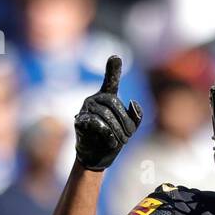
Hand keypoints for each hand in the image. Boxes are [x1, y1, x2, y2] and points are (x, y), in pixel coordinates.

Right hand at [74, 56, 142, 171]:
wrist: (97, 157)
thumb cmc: (113, 140)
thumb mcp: (129, 129)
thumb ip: (135, 116)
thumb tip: (133, 102)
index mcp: (107, 98)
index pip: (111, 81)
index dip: (113, 69)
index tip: (116, 58)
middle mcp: (95, 99)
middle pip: (113, 104)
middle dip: (124, 122)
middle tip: (128, 137)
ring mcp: (85, 109)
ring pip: (106, 115)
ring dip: (117, 131)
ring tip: (119, 141)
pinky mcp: (80, 120)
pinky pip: (96, 123)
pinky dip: (107, 134)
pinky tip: (110, 141)